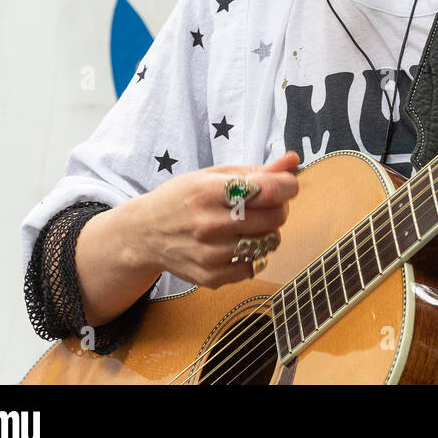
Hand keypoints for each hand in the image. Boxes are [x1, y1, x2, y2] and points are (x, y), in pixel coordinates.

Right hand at [122, 151, 300, 287]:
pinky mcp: (210, 277)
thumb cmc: (183, 198)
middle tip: (266, 206)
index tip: (287, 185)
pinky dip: (252, 255)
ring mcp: (209, 254)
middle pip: (274, 218)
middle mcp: (207, 224)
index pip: (266, 190)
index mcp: (208, 192)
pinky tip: (236, 244)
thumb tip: (293, 161)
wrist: (144, 234)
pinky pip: (254, 266)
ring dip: (268, 232)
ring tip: (251, 224)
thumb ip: (256, 169)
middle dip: (279, 208)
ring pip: (268, 243)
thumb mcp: (213, 175)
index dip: (286, 186)